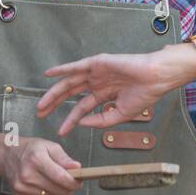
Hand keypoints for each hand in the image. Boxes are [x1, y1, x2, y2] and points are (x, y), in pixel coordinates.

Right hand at [0, 137, 81, 194]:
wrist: (6, 156)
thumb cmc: (30, 149)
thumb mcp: (49, 146)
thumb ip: (64, 158)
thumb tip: (78, 168)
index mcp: (36, 159)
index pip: (61, 178)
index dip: (74, 182)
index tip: (79, 180)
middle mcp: (27, 175)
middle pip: (58, 190)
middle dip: (69, 188)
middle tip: (72, 182)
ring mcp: (21, 187)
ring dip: (60, 193)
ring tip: (59, 184)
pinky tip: (48, 187)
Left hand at [36, 49, 184, 134]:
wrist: (155, 79)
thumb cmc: (143, 95)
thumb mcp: (120, 114)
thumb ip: (101, 120)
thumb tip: (81, 123)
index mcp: (104, 94)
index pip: (82, 108)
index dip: (70, 120)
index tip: (61, 131)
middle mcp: (98, 82)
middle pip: (71, 94)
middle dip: (55, 104)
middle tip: (41, 113)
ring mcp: (96, 72)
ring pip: (70, 82)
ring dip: (54, 92)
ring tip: (41, 103)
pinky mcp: (97, 63)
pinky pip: (76, 66)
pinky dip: (62, 69)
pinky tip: (49, 74)